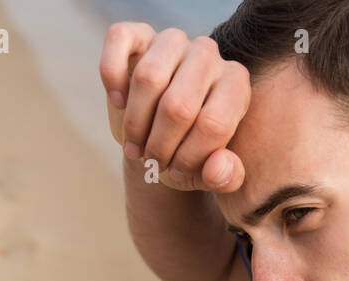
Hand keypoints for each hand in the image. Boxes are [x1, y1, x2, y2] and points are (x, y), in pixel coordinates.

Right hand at [99, 22, 249, 191]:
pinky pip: (119, 40)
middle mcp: (209, 55)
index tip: (176, 173)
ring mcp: (174, 40)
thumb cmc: (188, 151)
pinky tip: (118, 103)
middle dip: (159, 147)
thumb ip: (226, 177)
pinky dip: (113, 78)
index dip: (188, 159)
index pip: (213, 124)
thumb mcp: (210, 172)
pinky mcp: (140, 35)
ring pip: (149, 77)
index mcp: (235, 84)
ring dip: (134, 124)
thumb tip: (217, 169)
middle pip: (178, 106)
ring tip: (135, 146)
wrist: (158, 132)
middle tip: (152, 163)